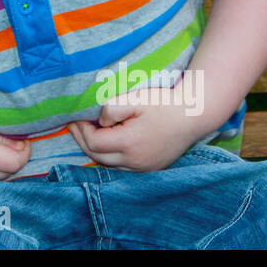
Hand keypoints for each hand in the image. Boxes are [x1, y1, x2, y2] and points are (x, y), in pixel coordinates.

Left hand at [69, 97, 203, 171]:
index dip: (81, 129)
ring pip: (108, 165)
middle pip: (97, 156)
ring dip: (94, 150)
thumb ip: (112, 108)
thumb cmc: (164, 104)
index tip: (77, 116)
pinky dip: (109, 157)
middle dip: (82, 140)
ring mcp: (143, 168)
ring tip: (86, 132)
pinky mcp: (150, 168)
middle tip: (73, 125)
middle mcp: (135, 161)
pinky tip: (106, 143)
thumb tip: (100, 120)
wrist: (193, 115)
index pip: (94, 142)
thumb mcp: (137, 98)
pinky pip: (121, 167)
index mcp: (130, 143)